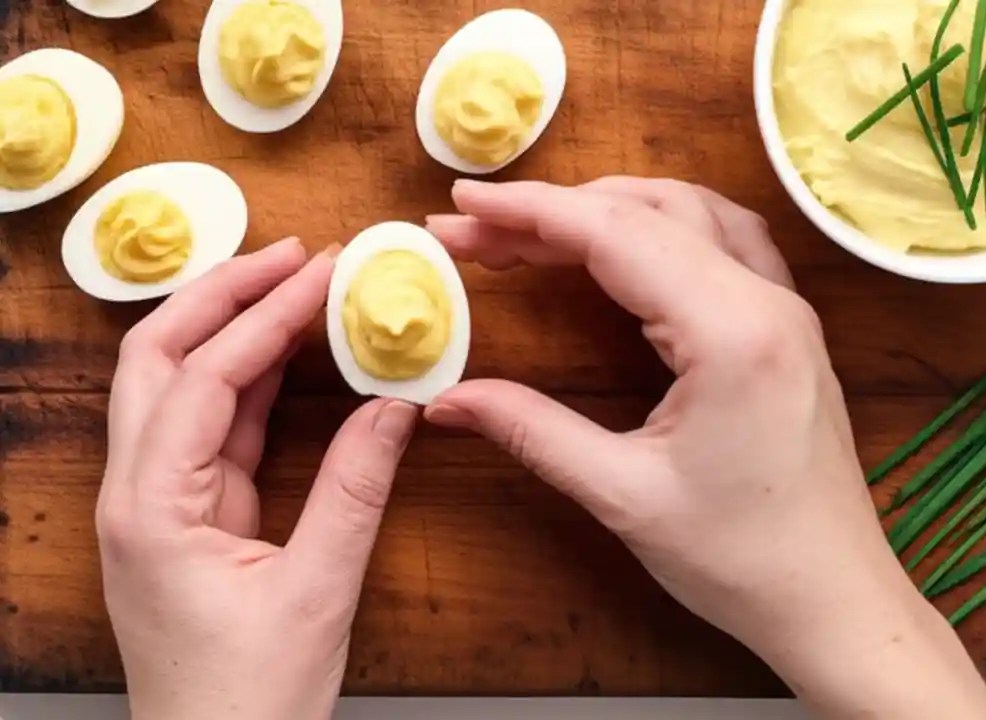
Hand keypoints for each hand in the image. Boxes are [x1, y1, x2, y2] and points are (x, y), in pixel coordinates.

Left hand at [97, 239, 419, 719]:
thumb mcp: (317, 590)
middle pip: (155, 359)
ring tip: (293, 287)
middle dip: (221, 294)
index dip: (266, 316)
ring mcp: (153, 506)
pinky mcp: (182, 520)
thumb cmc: (248, 702)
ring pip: (175, 387)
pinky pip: (208, 430)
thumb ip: (358, 488)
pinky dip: (247, 383)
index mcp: (150, 511)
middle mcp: (134, 496)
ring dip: (229, 330)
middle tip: (293, 256)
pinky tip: (290, 359)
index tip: (323, 270)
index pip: (204, 378)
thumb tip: (397, 406)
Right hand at [426, 178, 985, 719]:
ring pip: (691, 213)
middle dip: (554, 212)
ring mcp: (786, 309)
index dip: (529, 212)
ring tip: (535, 231)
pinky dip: (663, 224)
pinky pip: (726, 240)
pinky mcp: (789, 328)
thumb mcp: (623, 496)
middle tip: (475, 233)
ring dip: (610, 208)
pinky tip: (625, 240)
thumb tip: (445, 401)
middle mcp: (767, 301)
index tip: (459, 208)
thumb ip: (532, 431)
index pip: (615, 234)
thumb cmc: (741, 560)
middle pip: (648, 212)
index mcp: (730, 333)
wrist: (834, 598)